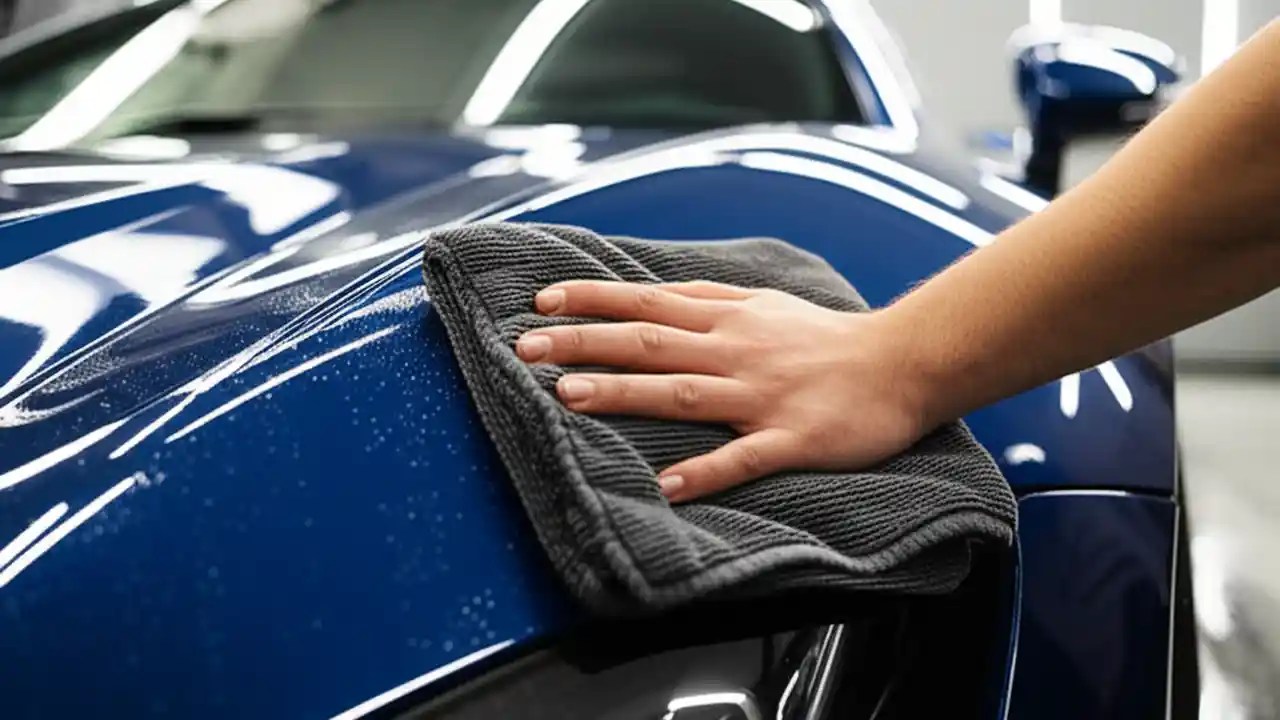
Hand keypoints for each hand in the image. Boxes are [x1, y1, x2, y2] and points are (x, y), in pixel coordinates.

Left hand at [514, 280, 931, 501]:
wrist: (902, 364)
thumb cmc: (826, 337)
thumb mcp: (764, 303)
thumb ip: (710, 299)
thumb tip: (654, 292)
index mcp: (728, 319)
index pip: (647, 302)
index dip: (593, 300)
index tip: (542, 301)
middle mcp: (736, 351)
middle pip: (649, 342)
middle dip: (584, 343)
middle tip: (525, 347)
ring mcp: (762, 396)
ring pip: (682, 391)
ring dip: (624, 393)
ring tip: (568, 397)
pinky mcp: (792, 438)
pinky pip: (744, 457)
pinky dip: (706, 470)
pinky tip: (668, 485)